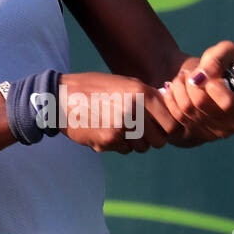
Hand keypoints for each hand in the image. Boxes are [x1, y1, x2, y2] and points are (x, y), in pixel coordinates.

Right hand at [57, 72, 179, 153]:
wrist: (61, 98)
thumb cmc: (95, 88)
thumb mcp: (126, 83)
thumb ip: (148, 97)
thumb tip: (171, 111)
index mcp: (142, 93)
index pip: (172, 124)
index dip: (167, 129)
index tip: (160, 128)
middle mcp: (134, 109)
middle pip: (160, 141)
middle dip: (152, 139)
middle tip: (139, 131)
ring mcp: (121, 127)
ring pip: (142, 148)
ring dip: (135, 143)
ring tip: (119, 128)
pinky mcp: (108, 140)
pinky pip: (124, 150)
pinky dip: (118, 145)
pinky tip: (105, 130)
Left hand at [156, 41, 233, 146]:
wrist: (199, 81)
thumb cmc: (217, 66)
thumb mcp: (224, 53)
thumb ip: (218, 59)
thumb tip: (201, 78)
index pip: (228, 103)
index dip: (212, 86)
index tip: (206, 76)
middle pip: (202, 104)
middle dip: (191, 82)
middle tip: (190, 74)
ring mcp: (214, 134)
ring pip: (187, 109)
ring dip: (179, 87)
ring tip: (182, 79)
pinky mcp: (194, 136)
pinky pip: (175, 117)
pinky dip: (171, 99)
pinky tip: (173, 90)